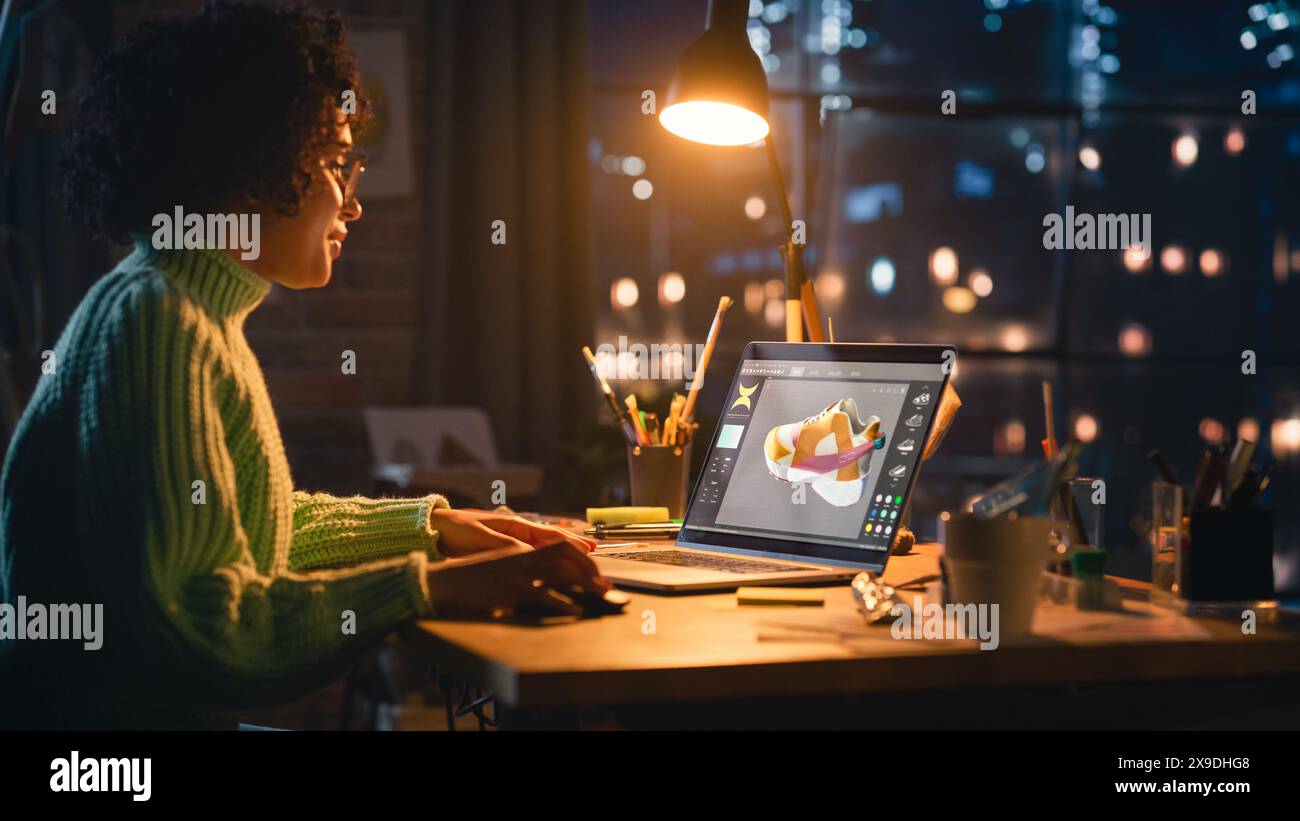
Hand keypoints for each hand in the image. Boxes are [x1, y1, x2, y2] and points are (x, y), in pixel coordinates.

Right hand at [424, 542, 610, 618]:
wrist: (444, 581)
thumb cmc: (469, 576)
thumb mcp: (497, 564)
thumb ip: (519, 566)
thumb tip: (536, 574)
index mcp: (519, 549)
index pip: (558, 545)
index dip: (579, 555)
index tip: (594, 566)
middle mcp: (522, 557)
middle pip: (565, 556)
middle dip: (589, 569)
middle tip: (605, 584)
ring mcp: (518, 574)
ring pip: (561, 573)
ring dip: (584, 583)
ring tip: (600, 593)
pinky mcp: (511, 591)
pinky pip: (544, 596)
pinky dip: (563, 603)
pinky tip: (575, 609)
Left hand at [429, 508, 597, 556]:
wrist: (434, 529)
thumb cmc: (456, 529)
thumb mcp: (479, 536)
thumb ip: (504, 545)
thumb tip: (529, 554)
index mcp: (514, 525)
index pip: (549, 535)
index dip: (570, 543)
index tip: (588, 550)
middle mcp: (518, 533)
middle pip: (553, 542)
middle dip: (575, 550)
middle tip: (595, 559)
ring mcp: (513, 543)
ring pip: (545, 551)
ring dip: (565, 558)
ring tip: (585, 564)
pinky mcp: (504, 555)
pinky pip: (531, 559)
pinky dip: (547, 564)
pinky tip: (557, 572)